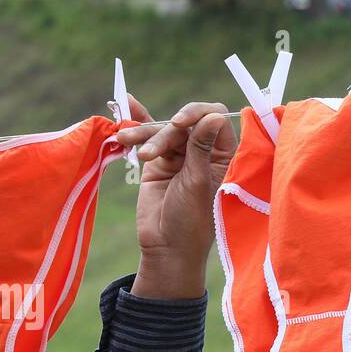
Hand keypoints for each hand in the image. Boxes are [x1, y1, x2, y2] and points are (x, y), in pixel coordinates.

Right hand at [115, 96, 236, 299]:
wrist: (166, 247)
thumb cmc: (191, 220)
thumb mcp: (197, 181)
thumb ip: (201, 147)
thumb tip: (213, 114)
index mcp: (224, 157)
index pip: (215, 119)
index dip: (197, 114)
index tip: (179, 124)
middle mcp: (204, 152)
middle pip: (186, 123)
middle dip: (165, 132)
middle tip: (151, 154)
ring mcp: (181, 155)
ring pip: (163, 130)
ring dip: (144, 133)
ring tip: (126, 142)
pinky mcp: (159, 161)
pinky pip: (148, 136)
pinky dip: (138, 123)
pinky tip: (126, 104)